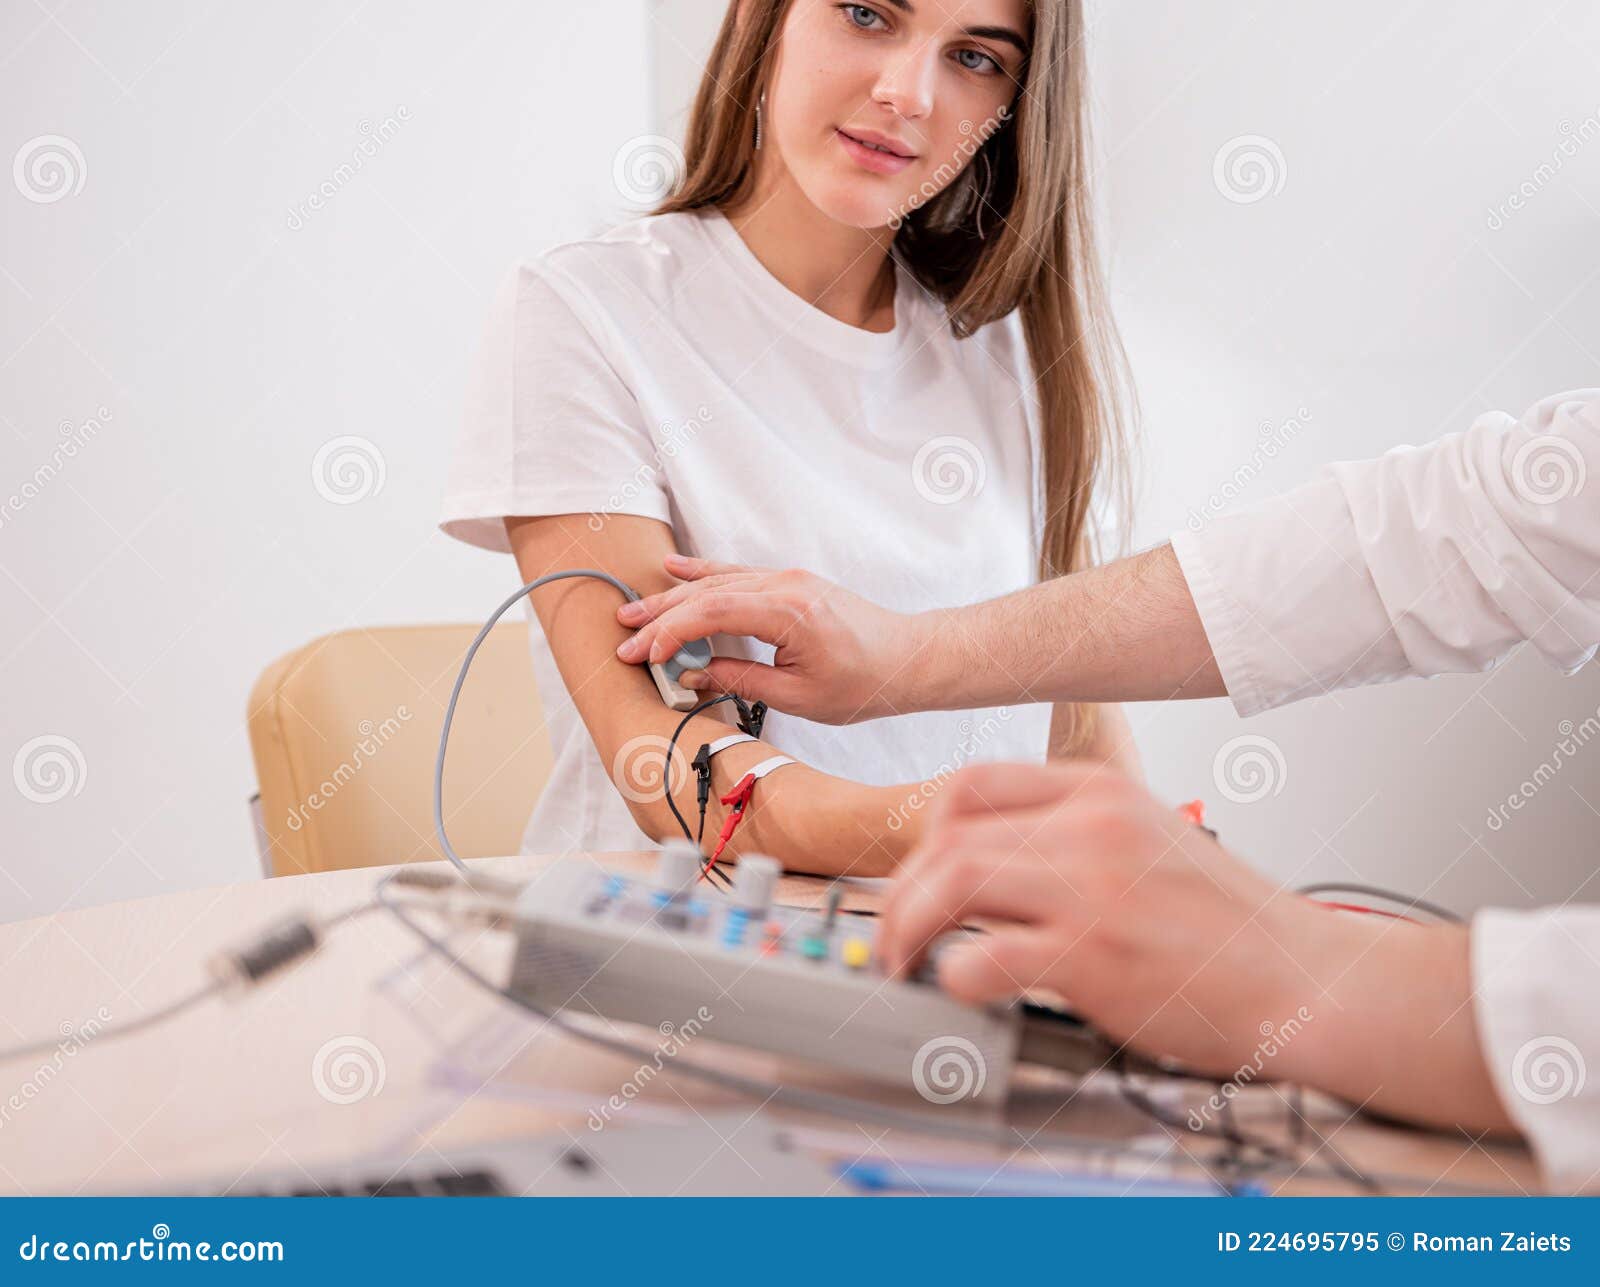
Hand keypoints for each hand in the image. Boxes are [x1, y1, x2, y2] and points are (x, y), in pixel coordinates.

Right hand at [614, 554, 921, 723]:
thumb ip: (741, 681)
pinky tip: (677, 569)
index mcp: (788, 612)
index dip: (671, 633)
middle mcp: (785, 586)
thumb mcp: (798, 697)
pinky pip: (737, 575)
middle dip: (661, 615)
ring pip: (718, 582)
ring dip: (675, 596)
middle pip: (707, 595)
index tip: (644, 655)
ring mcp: (787, 580)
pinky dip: (704, 575)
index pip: (712, 615)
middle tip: (624, 632)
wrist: (907, 659)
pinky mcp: (790, 584)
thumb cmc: (864, 681)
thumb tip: (694, 674)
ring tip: (636, 608)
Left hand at [878, 761, 1316, 1076]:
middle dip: (901, 889)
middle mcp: (1091, 826)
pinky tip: (964, 987)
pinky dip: (954, 974)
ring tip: (905, 961)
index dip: (924, 834)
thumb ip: (1072, 838)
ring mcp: (1092, 887)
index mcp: (1099, 791)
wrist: (1308, 978)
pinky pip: (985, 955)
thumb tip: (983, 864)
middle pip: (949, 835)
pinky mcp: (1095, 955)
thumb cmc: (1231, 923)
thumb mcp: (1148, 839)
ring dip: (908, 926)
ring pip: (954, 881)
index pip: (971, 786)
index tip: (914, 875)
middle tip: (894, 933)